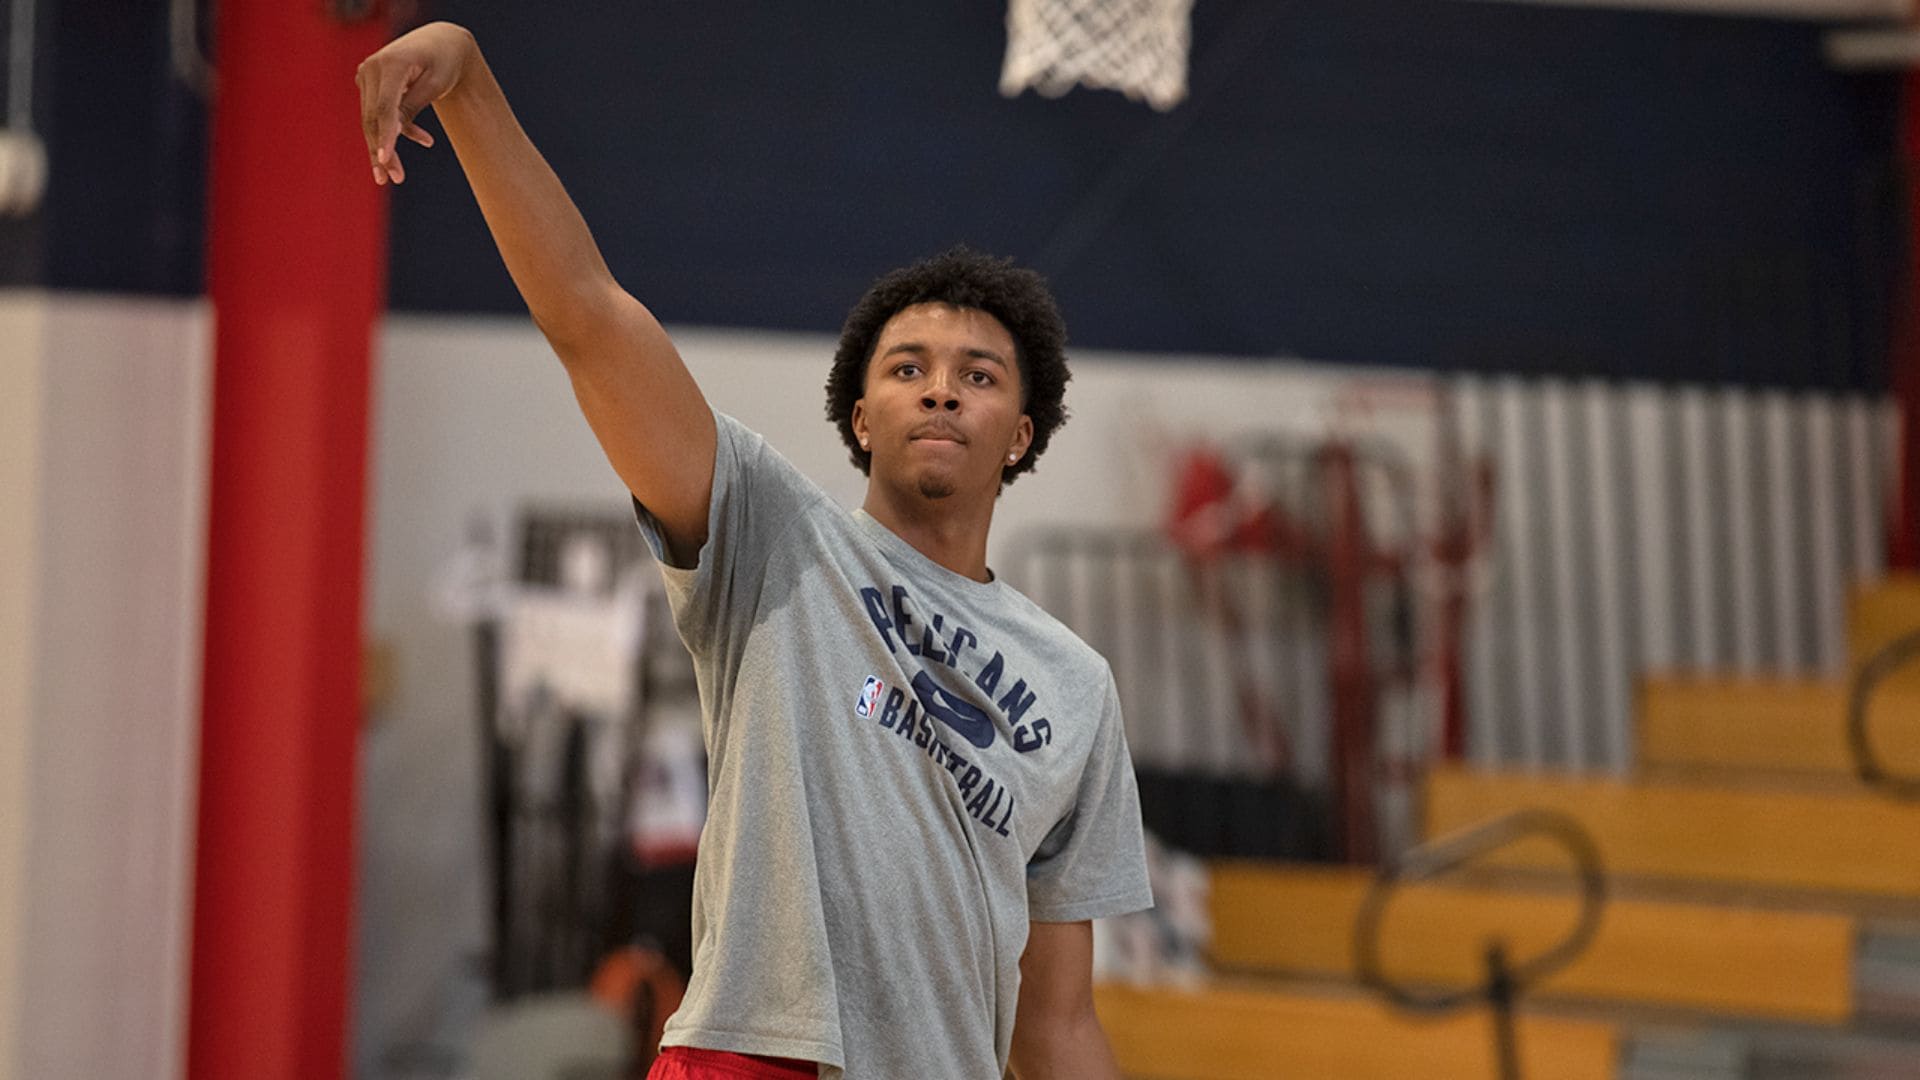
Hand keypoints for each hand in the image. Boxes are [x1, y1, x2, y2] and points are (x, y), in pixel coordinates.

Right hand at [356, 22, 476, 185]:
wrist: (441, 42)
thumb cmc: (445, 63)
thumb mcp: (436, 85)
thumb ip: (412, 106)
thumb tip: (393, 132)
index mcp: (391, 63)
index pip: (384, 107)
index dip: (385, 136)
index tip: (385, 161)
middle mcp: (372, 67)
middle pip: (374, 117)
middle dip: (383, 150)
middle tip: (395, 178)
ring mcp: (367, 74)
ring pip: (372, 118)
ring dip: (387, 146)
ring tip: (398, 174)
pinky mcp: (369, 83)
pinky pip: (378, 113)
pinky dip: (396, 130)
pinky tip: (425, 139)